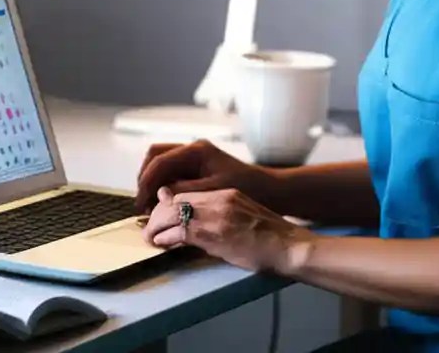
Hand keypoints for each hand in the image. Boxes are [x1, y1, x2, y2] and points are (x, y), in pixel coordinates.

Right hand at [135, 139, 277, 211]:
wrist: (270, 190)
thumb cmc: (248, 189)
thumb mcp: (214, 192)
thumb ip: (185, 191)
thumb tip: (159, 194)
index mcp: (196, 150)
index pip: (159, 161)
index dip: (146, 183)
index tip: (140, 205)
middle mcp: (193, 149)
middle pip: (155, 157)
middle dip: (145, 179)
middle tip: (142, 205)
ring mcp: (194, 157)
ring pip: (161, 163)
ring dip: (152, 183)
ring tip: (151, 207)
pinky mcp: (197, 167)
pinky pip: (171, 172)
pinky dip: (162, 186)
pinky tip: (163, 204)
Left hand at [141, 186, 315, 273]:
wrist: (288, 246)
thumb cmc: (272, 236)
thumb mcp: (245, 215)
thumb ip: (221, 212)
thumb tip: (199, 218)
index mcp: (227, 193)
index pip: (188, 192)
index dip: (170, 202)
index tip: (162, 212)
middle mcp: (218, 199)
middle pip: (176, 199)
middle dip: (158, 213)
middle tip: (150, 226)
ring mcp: (214, 216)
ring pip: (171, 213)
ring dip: (156, 226)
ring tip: (150, 236)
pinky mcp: (211, 234)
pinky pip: (177, 232)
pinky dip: (164, 238)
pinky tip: (159, 243)